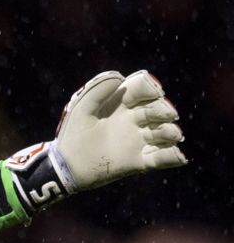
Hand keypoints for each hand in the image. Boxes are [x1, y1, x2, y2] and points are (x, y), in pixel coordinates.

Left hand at [53, 70, 185, 189]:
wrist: (65, 166)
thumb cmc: (71, 133)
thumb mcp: (81, 108)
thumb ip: (97, 90)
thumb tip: (120, 76)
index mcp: (119, 104)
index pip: (142, 89)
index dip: (150, 87)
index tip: (155, 91)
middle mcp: (132, 120)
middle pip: (157, 109)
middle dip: (164, 109)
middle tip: (167, 114)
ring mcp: (137, 141)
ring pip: (163, 133)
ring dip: (171, 132)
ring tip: (172, 134)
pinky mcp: (138, 162)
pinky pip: (161, 159)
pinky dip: (172, 157)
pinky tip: (178, 156)